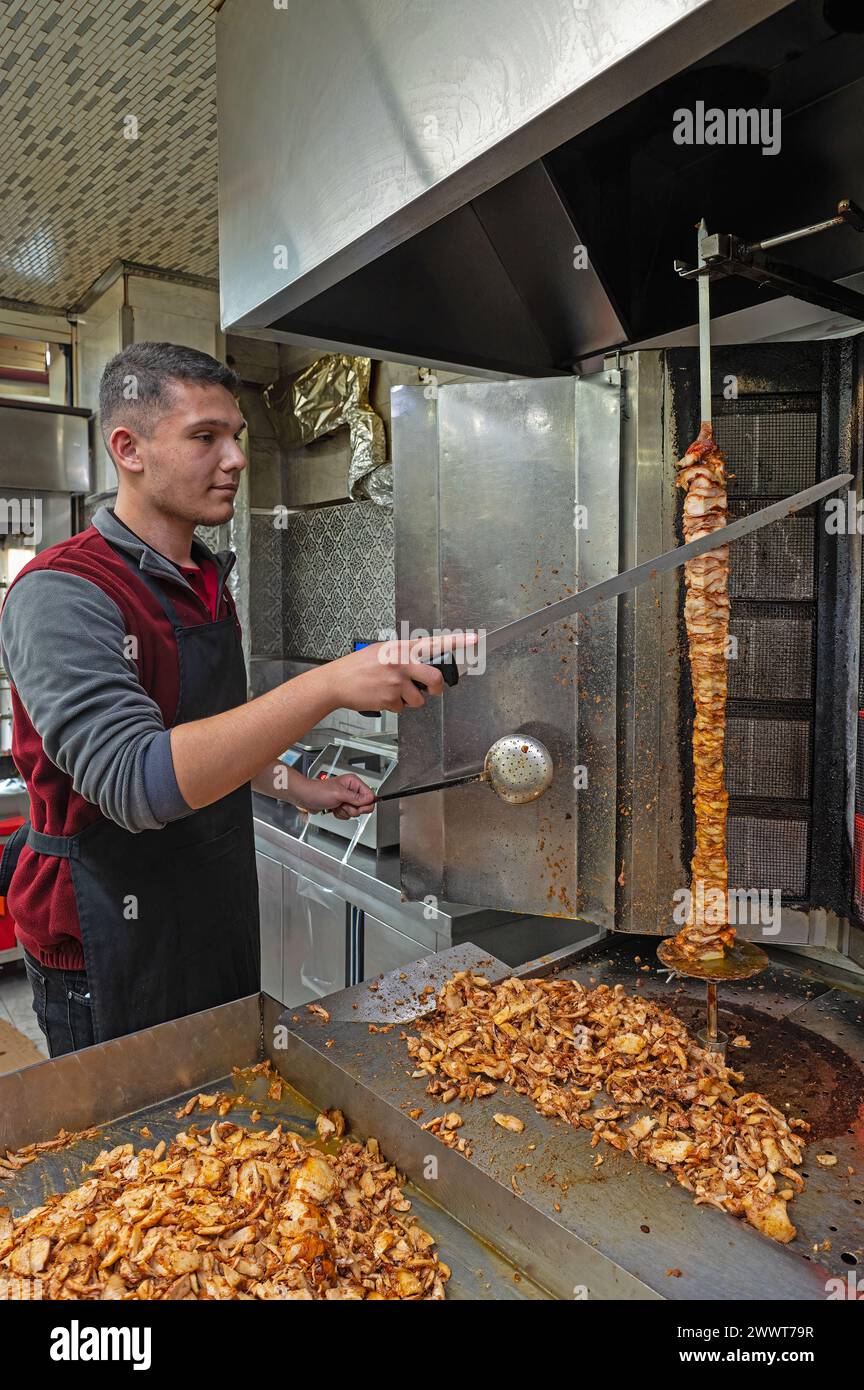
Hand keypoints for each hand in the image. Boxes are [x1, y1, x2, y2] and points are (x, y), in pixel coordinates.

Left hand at [299, 773, 375, 819]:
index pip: (370, 795)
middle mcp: (351, 790)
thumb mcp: (339, 794)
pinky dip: (341, 814)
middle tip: (344, 804)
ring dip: (345, 812)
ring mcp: (347, 798)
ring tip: (336, 805)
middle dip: (353, 808)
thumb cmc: (318, 791)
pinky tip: (334, 809)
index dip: (365, 803)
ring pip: (355, 811)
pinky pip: (348, 814)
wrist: (305, 797)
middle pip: (364, 805)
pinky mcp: (342, 805)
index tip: (358, 806)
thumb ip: (355, 798)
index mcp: (353, 782)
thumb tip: (370, 799)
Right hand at [323, 632, 477, 713]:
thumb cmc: (358, 666)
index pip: (434, 643)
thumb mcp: (382, 650)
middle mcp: (401, 663)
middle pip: (434, 679)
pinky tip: (380, 697)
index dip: (457, 642)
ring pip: (418, 699)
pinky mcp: (390, 700)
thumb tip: (422, 661)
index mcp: (401, 648)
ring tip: (390, 691)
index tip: (475, 640)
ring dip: (408, 700)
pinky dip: (394, 706)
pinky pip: (402, 708)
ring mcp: (396, 682)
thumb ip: (403, 653)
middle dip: (436, 689)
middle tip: (432, 691)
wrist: (337, 682)